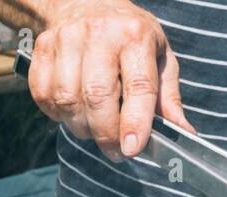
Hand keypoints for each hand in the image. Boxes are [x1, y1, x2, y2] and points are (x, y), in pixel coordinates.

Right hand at [27, 0, 191, 161]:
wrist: (87, 3)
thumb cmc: (130, 37)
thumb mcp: (159, 58)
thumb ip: (168, 98)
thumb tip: (183, 133)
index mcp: (136, 36)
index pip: (138, 86)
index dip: (135, 122)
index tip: (132, 148)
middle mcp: (99, 34)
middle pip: (97, 96)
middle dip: (106, 134)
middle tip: (116, 151)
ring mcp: (67, 39)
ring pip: (68, 101)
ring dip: (81, 128)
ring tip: (95, 129)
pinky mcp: (43, 49)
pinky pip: (44, 96)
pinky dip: (58, 115)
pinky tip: (74, 113)